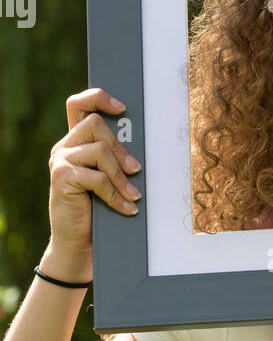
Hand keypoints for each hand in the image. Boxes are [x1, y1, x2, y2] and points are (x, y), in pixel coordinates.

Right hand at [46, 89, 142, 276]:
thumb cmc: (99, 209)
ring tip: (134, 196)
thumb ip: (114, 157)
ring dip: (121, 176)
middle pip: (95, 125)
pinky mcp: (62, 177)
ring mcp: (60, 160)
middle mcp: (64, 146)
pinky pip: (97, 178)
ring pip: (99, 151)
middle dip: (121, 148)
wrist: (79, 243)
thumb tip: (144, 142)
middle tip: (136, 170)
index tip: (123, 109)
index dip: (98, 98)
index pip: (79, 104)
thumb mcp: (108, 177)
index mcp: (75, 141)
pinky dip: (116, 194)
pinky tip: (127, 208)